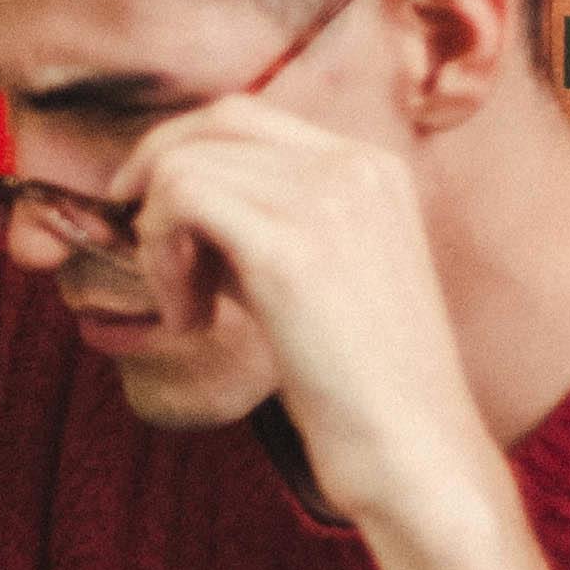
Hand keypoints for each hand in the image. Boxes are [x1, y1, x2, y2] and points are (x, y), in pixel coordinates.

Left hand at [112, 98, 506, 543]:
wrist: (416, 453)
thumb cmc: (363, 390)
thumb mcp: (322, 279)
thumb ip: (268, 226)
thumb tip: (173, 200)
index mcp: (373, 168)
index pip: (245, 116)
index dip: (181, 159)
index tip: (164, 230)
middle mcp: (355, 165)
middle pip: (212, 122)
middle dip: (155, 180)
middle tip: (152, 257)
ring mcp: (328, 197)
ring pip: (183, 165)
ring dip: (159, 241)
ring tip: (188, 310)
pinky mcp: (291, 246)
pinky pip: (179, 203)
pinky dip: (161, 259)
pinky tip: (191, 321)